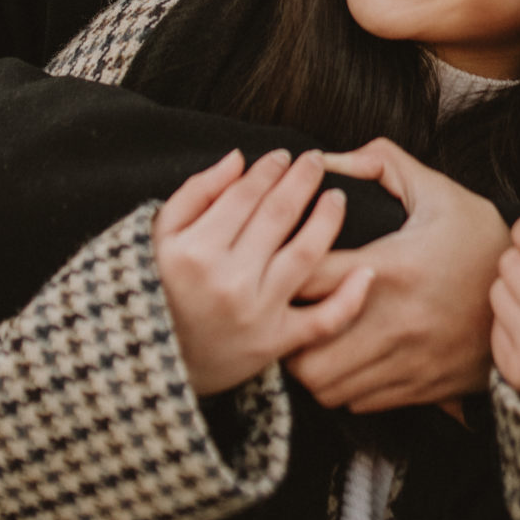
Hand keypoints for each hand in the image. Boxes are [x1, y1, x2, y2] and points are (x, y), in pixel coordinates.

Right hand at [154, 149, 372, 397]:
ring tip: (337, 198)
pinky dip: (350, 296)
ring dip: (328, 219)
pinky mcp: (274, 344)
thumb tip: (238, 159)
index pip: (244, 194)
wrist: (152, 364)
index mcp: (196, 249)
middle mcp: (228, 279)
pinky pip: (322, 319)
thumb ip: (195, 193)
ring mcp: (256, 312)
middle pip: (279, 215)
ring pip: (307, 254)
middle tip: (315, 161)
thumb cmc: (153, 292)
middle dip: (302, 180)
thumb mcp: (157, 238)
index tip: (283, 155)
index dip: (269, 169)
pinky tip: (367, 271)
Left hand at [285, 138, 510, 413]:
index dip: (280, 267)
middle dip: (282, 327)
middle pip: (302, 346)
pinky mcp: (419, 389)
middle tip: (281, 306)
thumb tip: (327, 159)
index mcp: (392, 267)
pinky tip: (341, 356)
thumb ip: (381, 163)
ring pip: (324, 385)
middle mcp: (394, 321)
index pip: (306, 275)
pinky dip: (338, 384)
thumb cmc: (483, 239)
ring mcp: (406, 361)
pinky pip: (356, 403)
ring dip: (306, 362)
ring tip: (306, 335)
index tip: (279, 257)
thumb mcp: (439, 191)